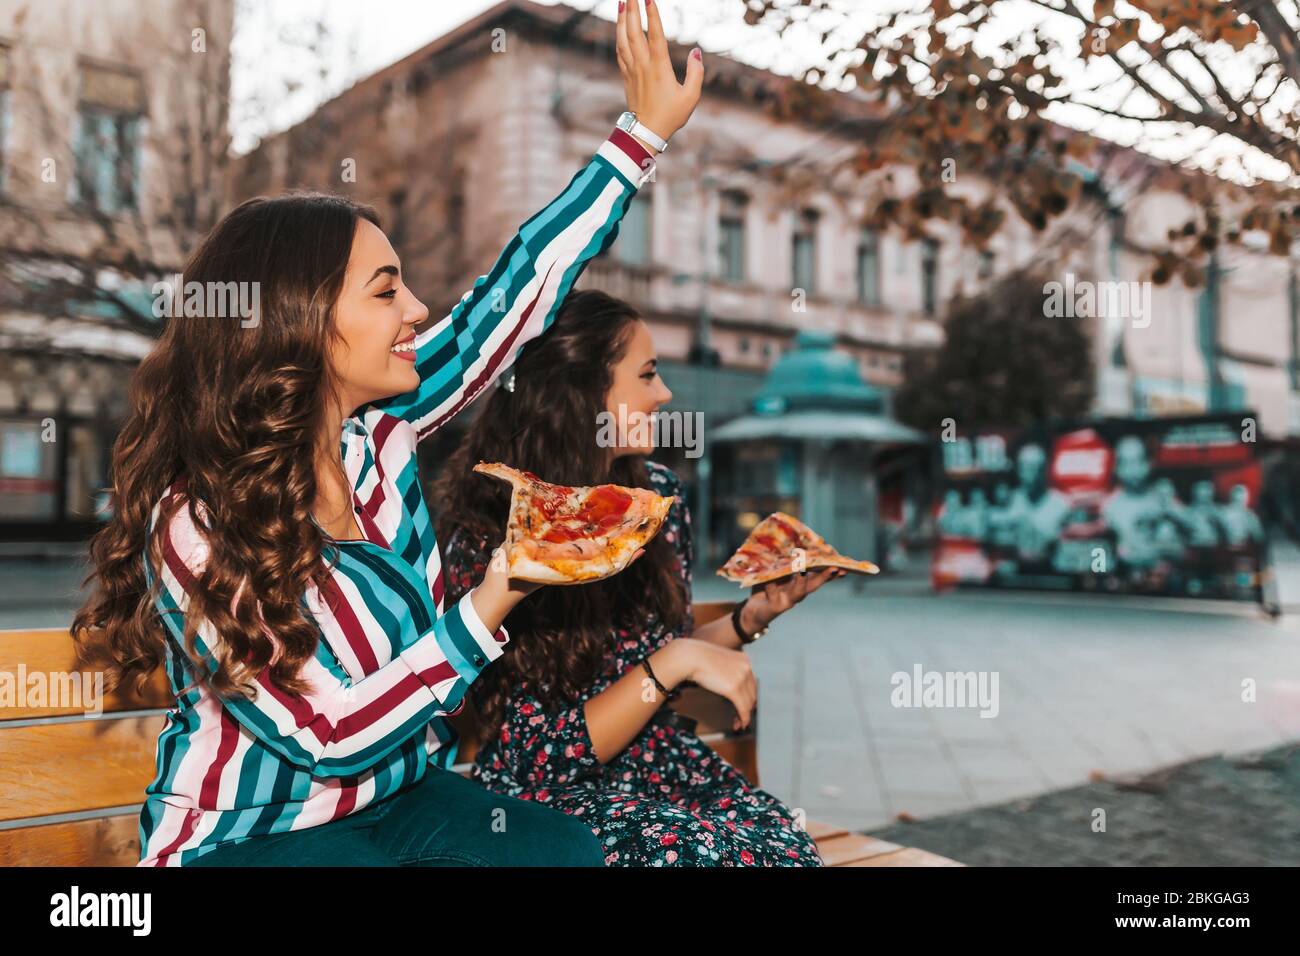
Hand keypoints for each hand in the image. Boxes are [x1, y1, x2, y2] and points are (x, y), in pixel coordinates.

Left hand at [616, 1, 703, 143]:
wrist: (646, 132)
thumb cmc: (671, 116)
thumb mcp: (691, 97)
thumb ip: (696, 73)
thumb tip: (696, 53)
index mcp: (659, 68)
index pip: (654, 35)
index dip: (652, 15)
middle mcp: (643, 65)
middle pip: (634, 32)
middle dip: (633, 10)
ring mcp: (632, 70)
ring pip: (623, 39)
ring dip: (622, 19)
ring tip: (622, 2)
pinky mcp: (626, 76)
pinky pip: (620, 51)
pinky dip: (618, 36)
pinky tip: (619, 27)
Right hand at [672, 638, 755, 731]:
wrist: (690, 657)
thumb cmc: (699, 657)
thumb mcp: (721, 661)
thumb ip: (730, 670)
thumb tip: (731, 685)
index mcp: (745, 660)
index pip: (753, 683)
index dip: (749, 697)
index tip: (745, 705)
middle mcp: (747, 668)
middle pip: (753, 694)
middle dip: (748, 707)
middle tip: (742, 717)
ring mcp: (742, 678)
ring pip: (749, 703)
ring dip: (745, 715)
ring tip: (738, 723)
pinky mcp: (734, 688)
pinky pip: (743, 708)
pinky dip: (743, 718)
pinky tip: (740, 724)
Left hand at [742, 567, 844, 632]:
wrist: (752, 611)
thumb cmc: (767, 587)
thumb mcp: (776, 574)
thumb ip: (784, 563)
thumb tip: (792, 545)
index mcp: (800, 585)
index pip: (818, 577)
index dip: (831, 572)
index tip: (842, 565)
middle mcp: (798, 594)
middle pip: (814, 585)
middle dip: (824, 577)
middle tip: (834, 568)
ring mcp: (787, 601)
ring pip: (798, 592)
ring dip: (801, 581)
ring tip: (802, 571)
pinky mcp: (775, 607)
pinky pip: (773, 593)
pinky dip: (772, 586)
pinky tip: (770, 580)